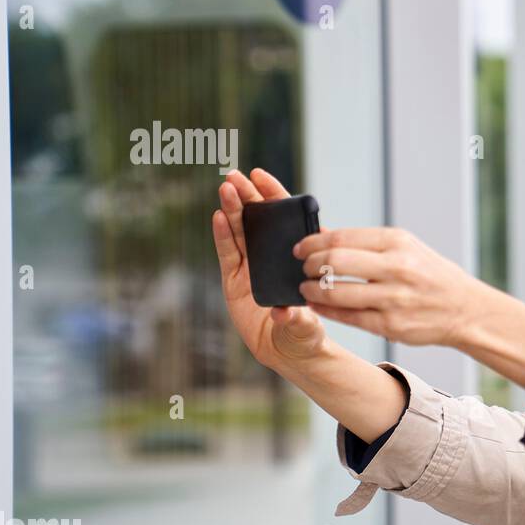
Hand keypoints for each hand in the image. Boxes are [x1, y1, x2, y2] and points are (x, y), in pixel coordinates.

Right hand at [212, 168, 329, 375]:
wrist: (285, 349)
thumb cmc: (304, 334)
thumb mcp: (306, 329)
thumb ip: (297, 320)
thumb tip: (285, 312)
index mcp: (298, 257)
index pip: (287, 219)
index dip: (274, 195)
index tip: (261, 175)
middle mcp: (274, 256)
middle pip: (260, 219)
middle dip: (248, 196)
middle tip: (234, 176)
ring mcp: (254, 265)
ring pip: (242, 231)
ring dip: (233, 209)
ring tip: (225, 188)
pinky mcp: (235, 278)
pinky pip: (228, 253)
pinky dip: (223, 236)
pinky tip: (218, 217)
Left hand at [294, 226, 479, 348]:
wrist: (465, 310)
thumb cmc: (431, 275)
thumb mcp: (406, 248)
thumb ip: (365, 244)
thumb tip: (323, 235)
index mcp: (398, 242)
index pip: (342, 238)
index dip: (312, 243)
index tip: (300, 249)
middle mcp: (397, 267)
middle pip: (335, 262)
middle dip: (310, 266)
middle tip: (303, 269)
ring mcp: (394, 298)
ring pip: (336, 292)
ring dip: (313, 290)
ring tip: (306, 288)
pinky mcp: (391, 325)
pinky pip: (348, 317)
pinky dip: (327, 310)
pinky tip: (319, 304)